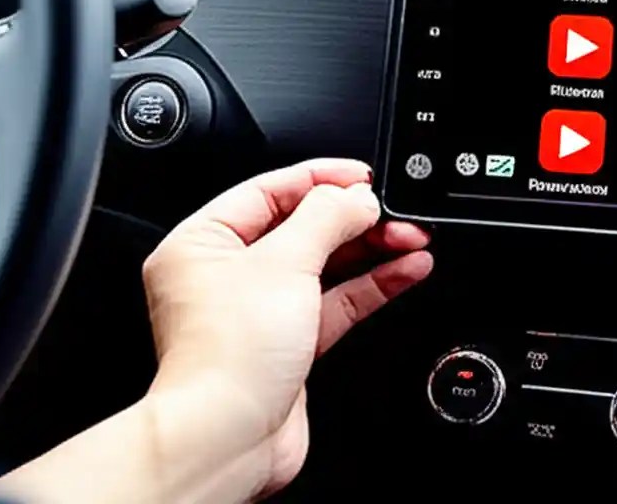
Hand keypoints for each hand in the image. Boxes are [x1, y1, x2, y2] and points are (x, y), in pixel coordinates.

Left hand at [142, 159, 432, 497]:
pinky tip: (405, 270)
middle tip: (396, 212)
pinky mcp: (290, 344)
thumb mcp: (283, 263)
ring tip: (413, 236)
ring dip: (373, 250)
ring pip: (326, 265)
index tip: (364, 177)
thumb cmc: (226, 358)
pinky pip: (337, 302)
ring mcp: (259, 312)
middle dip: (356, 219)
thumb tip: (358, 196)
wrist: (228, 438)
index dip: (321, 179)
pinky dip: (373, 284)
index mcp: (202, 242)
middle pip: (303, 227)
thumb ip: (327, 217)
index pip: (269, 190)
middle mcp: (226, 275)